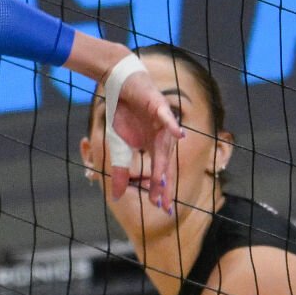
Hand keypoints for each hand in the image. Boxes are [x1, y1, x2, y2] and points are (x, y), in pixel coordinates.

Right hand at [103, 61, 184, 210]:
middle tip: (165, 205)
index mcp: (153, 148)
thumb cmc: (123, 115)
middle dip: (164, 185)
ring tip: (163, 183)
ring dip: (164, 164)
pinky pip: (167, 117)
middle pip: (164, 165)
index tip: (161, 209)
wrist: (120, 85)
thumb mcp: (117, 147)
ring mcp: (162, 123)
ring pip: (165, 146)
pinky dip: (172, 126)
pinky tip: (179, 135)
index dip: (160, 189)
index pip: (159, 172)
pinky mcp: (158, 106)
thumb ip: (119, 170)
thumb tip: (116, 195)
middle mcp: (161, 138)